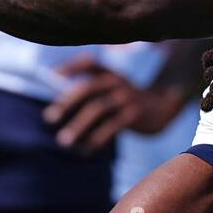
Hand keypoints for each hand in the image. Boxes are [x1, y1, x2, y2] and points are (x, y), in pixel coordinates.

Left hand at [43, 58, 187, 152]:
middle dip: (66, 102)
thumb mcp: (113, 89)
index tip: (50, 75)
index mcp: (110, 73)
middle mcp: (118, 81)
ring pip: (97, 109)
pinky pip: (111, 128)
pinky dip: (96, 140)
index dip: (70, 66)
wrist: (163, 108)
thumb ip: (92, 92)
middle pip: (88, 88)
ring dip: (77, 126)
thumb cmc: (128, 100)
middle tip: (49, 118)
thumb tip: (56, 108)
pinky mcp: (134, 115)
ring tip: (63, 141)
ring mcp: (127, 98)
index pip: (89, 62)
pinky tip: (85, 150)